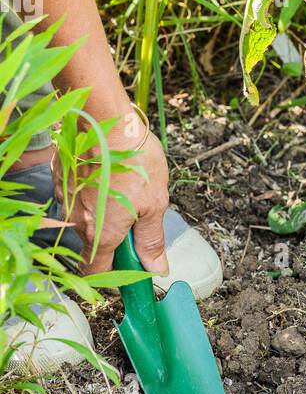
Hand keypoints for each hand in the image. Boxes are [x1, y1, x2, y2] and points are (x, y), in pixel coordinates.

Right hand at [53, 117, 169, 275]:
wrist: (103, 118)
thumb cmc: (133, 159)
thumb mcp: (154, 203)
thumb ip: (151, 239)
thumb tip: (156, 268)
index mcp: (101, 233)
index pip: (96, 271)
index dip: (113, 275)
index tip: (131, 266)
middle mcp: (77, 221)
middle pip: (93, 243)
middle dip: (114, 236)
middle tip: (136, 215)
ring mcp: (65, 198)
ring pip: (85, 216)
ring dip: (104, 210)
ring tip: (125, 187)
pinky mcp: (60, 178)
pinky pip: (77, 194)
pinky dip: (92, 190)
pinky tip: (109, 173)